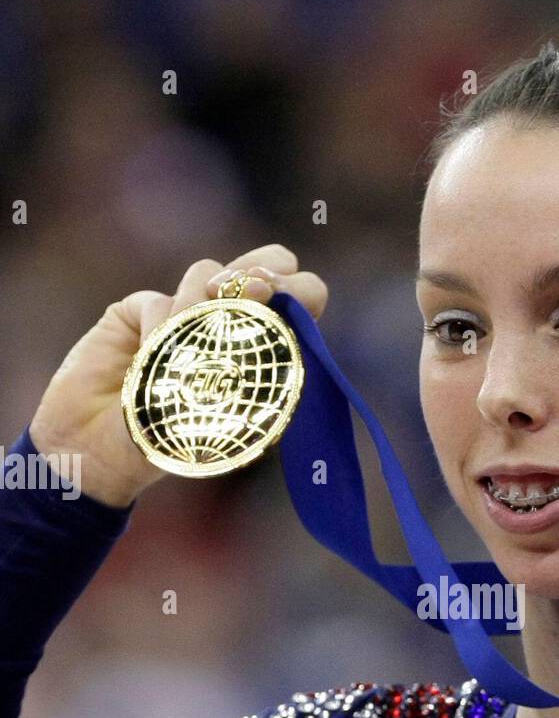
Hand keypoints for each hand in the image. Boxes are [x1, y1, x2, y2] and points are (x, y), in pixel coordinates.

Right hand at [27, 245, 328, 507]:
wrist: (98, 453)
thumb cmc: (171, 445)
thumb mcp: (225, 415)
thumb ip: (253, 363)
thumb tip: (268, 309)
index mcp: (262, 350)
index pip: (300, 299)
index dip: (298, 290)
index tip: (281, 298)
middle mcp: (226, 325)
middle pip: (266, 264)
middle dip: (261, 268)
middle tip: (252, 290)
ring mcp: (183, 313)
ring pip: (208, 273)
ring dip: (199, 309)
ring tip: (181, 353)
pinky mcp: (138, 311)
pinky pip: (158, 299)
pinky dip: (155, 327)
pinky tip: (144, 359)